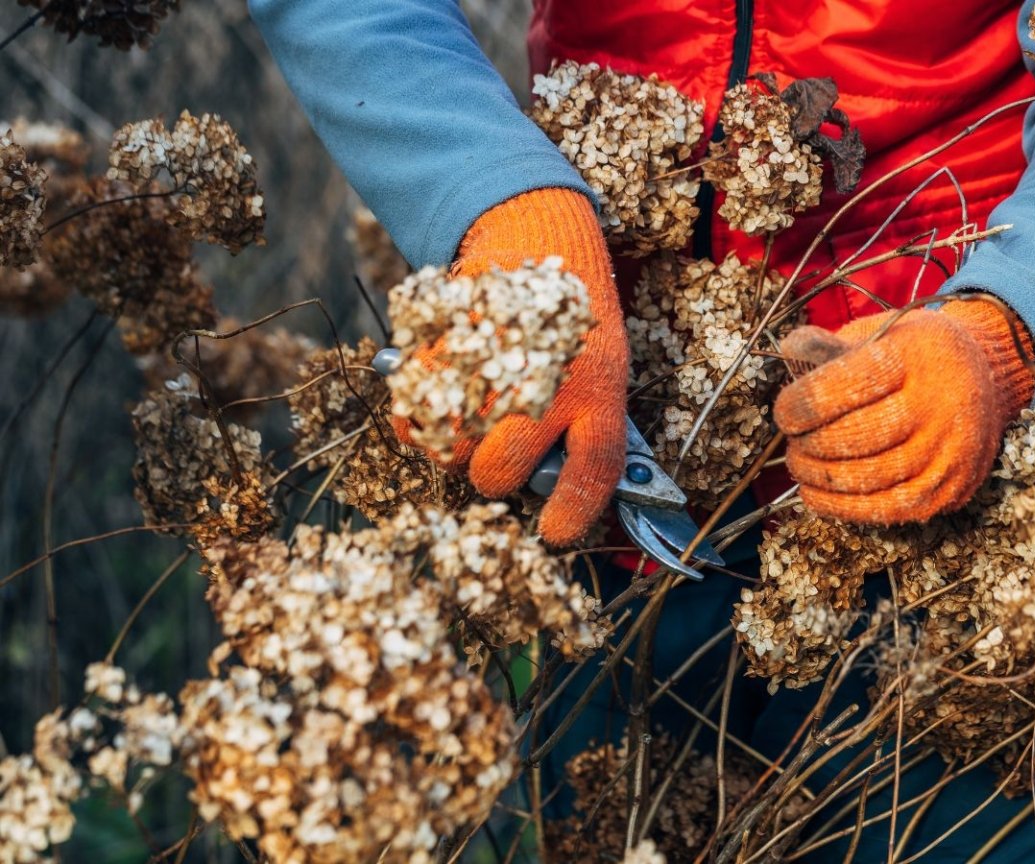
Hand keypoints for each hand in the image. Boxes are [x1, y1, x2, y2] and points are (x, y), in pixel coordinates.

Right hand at [395, 187, 628, 545]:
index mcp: (598, 389)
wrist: (533, 231)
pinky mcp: (441, 350)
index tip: (553, 533)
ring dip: (458, 445)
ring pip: (453, 451)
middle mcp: (544, 380)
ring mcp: (488, 365)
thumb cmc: (572, 320)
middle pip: (500, 471)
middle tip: (498, 455)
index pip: (592, 467)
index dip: (572, 511)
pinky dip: (420, 421)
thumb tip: (571, 499)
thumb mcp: (603, 365)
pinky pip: (415, 419)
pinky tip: (443, 396)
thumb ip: (590, 426)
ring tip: (476, 410)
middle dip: (494, 477)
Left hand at [772, 299, 1034, 523]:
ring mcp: (948, 453)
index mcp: (916, 357)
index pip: (843, 388)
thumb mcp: (882, 331)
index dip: (800, 405)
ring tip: (802, 463)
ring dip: (819, 476)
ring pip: (866, 478)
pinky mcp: (949, 490)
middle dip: (808, 443)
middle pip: (852, 438)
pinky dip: (841, 506)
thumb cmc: (917, 354)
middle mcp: (939, 406)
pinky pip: (885, 509)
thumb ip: (832, 343)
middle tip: (793, 440)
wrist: (986, 379)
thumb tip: (789, 351)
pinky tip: (818, 493)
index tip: (785, 411)